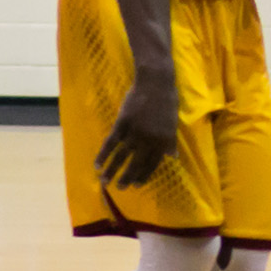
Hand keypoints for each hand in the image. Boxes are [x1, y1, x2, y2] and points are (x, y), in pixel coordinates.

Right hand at [95, 73, 179, 187]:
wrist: (154, 82)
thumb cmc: (167, 99)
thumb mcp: (173, 122)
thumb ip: (171, 140)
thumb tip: (173, 156)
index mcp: (163, 141)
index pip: (153, 163)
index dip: (145, 174)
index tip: (137, 184)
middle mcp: (149, 140)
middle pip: (136, 163)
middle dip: (127, 177)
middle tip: (120, 188)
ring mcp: (134, 132)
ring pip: (121, 156)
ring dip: (112, 170)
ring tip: (105, 182)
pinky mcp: (122, 124)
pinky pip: (110, 142)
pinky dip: (103, 154)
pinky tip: (97, 164)